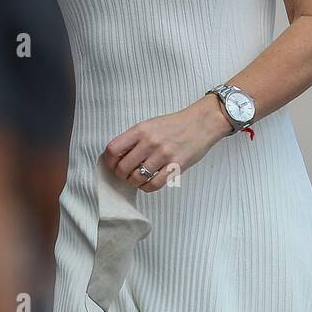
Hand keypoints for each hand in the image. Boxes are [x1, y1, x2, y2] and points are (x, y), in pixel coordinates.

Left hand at [104, 96, 231, 192]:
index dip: (109, 161)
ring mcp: (163, 155)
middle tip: (125, 175)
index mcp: (141, 130)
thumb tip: (117, 156)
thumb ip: (134, 138)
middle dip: (121, 175)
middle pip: (123, 167)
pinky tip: (147, 184)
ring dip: (133, 182)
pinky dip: (147, 188)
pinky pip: (154, 185)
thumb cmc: (175, 124)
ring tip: (137, 179)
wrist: (202, 123)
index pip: (113, 149)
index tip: (112, 165)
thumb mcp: (150, 124)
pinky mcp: (175, 166)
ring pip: (137, 178)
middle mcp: (150, 142)